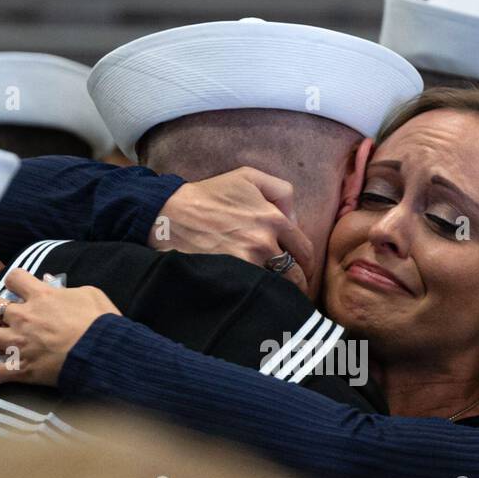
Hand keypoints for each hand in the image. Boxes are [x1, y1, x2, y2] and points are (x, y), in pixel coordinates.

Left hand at [0, 268, 120, 390]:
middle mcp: (23, 317)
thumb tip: (52, 282)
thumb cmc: (101, 323)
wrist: (101, 352)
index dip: (13, 280)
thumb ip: (69, 288)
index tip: (11, 284)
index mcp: (41, 297)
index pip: (16, 279)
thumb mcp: (91, 294)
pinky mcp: (19, 367)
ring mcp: (18, 342)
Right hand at [156, 167, 311, 292]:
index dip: (307, 266)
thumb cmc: (210, 194)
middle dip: (298, 285)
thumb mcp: (248, 177)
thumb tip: (294, 219)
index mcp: (273, 219)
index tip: (304, 273)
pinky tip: (257, 299)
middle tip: (296, 292)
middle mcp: (264, 243)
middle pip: (294, 275)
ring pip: (276, 288)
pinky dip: (258, 297)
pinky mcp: (230, 276)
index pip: (304, 251)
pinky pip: (253, 292)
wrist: (171, 214)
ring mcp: (247, 262)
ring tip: (277, 299)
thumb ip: (280, 191)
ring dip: (279, 294)